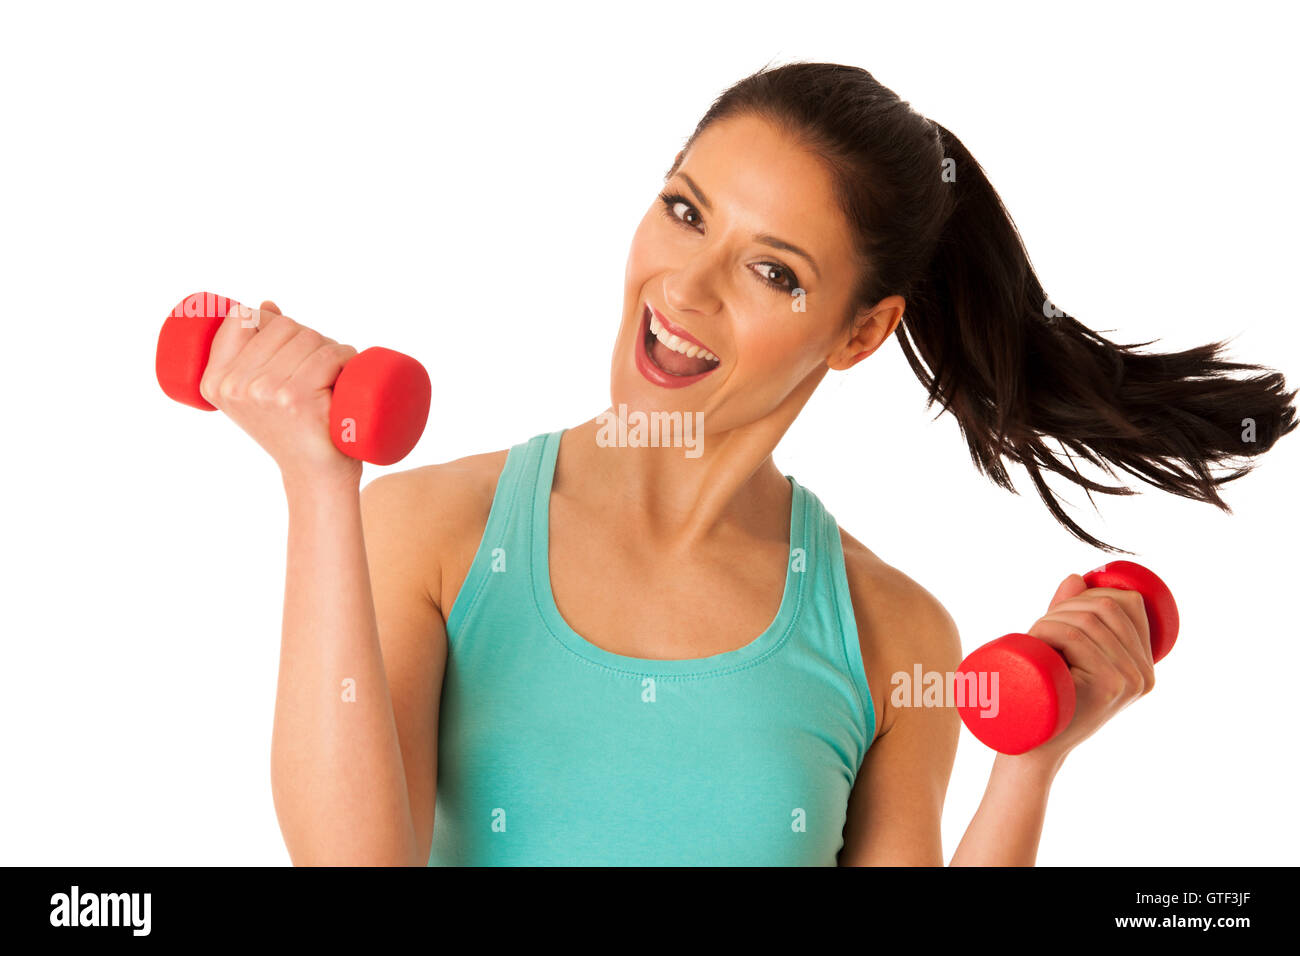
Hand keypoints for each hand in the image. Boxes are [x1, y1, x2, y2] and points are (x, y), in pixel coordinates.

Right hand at [198, 300, 363, 488]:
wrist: (315, 475)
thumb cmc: (292, 429)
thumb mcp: (259, 391)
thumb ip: (255, 347)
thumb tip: (265, 305)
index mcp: (214, 381)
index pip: (243, 318)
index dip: (272, 321)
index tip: (287, 348)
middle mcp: (235, 385)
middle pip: (284, 326)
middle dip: (309, 338)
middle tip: (318, 371)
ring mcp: (265, 391)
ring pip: (310, 337)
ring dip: (332, 349)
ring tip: (331, 378)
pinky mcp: (298, 398)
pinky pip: (330, 354)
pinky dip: (347, 357)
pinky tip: (347, 373)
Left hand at [1015, 573, 1157, 767]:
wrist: (1033, 745)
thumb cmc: (1047, 699)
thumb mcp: (1066, 654)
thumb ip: (1073, 617)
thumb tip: (1075, 578)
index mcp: (1144, 667)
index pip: (1130, 604)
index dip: (1093, 592)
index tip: (1061, 609)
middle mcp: (1144, 675)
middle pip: (1106, 607)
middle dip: (1065, 604)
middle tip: (1038, 627)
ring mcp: (1128, 683)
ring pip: (1087, 621)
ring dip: (1050, 618)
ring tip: (1032, 638)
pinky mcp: (1107, 689)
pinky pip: (1078, 639)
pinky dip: (1051, 629)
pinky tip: (1037, 640)